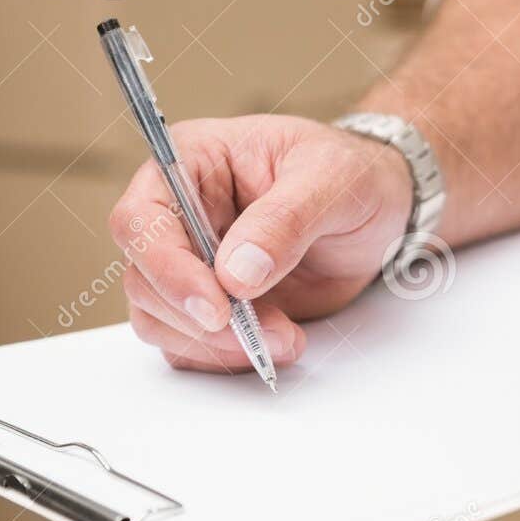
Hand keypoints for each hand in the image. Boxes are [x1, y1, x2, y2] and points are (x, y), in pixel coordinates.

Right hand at [107, 115, 412, 371]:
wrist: (378, 210)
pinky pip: (189, 346)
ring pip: (158, 321)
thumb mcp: (332, 181)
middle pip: (143, 280)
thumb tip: (236, 273)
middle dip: (199, 319)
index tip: (215, 306)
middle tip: (264, 332)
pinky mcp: (210, 305)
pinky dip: (227, 357)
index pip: (141, 219)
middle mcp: (177, 215)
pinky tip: (276, 341)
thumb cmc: (351, 174)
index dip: (166, 268)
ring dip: (216, 345)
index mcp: (192, 163)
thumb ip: (284, 221)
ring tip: (285, 337)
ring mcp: (190, 265)